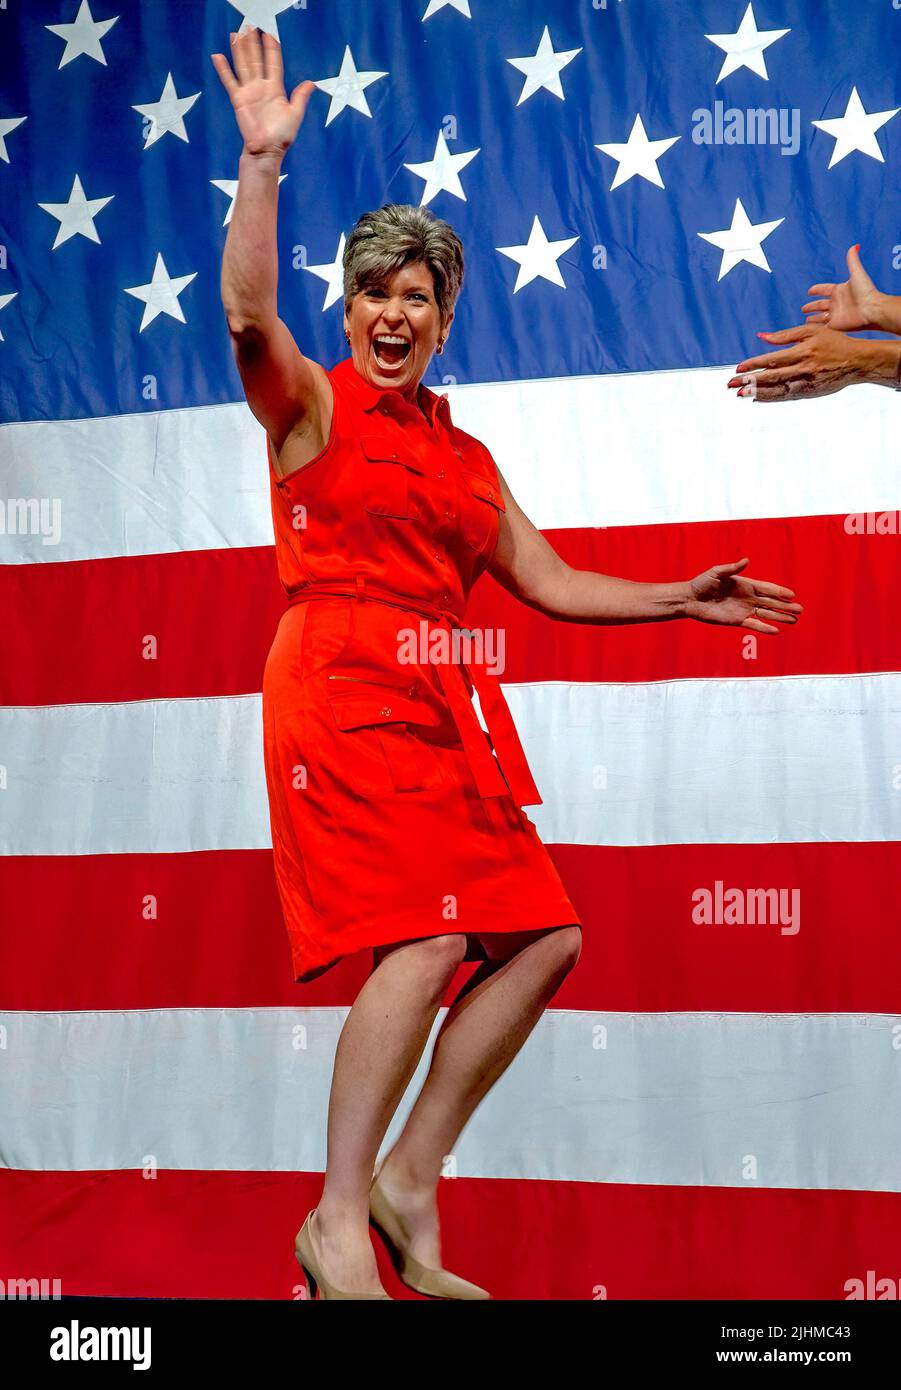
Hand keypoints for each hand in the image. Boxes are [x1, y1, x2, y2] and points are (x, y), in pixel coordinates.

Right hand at [211, 26, 314, 157]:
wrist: (267, 150)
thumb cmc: (281, 135)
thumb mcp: (295, 114)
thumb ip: (300, 97)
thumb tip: (311, 83)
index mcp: (276, 89)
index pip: (273, 63)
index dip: (271, 49)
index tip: (269, 34)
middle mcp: (261, 87)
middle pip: (256, 60)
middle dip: (253, 44)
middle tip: (249, 27)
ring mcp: (249, 92)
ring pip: (243, 65)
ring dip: (239, 50)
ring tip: (236, 34)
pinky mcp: (238, 99)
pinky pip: (229, 81)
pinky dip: (223, 70)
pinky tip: (218, 56)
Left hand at [684, 558, 801, 634]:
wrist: (690, 600)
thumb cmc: (702, 583)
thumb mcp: (716, 573)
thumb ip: (732, 568)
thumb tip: (746, 560)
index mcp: (746, 585)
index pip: (767, 589)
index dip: (780, 592)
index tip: (792, 595)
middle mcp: (748, 598)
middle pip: (771, 602)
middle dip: (786, 606)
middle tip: (800, 610)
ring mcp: (744, 610)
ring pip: (767, 614)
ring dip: (780, 617)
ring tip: (795, 620)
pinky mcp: (737, 620)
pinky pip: (754, 624)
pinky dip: (764, 628)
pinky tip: (776, 631)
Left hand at [728, 323, 868, 401]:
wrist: (857, 362)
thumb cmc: (834, 342)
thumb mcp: (812, 331)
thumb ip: (785, 335)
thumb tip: (760, 336)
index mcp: (803, 351)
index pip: (773, 359)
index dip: (754, 364)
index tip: (738, 368)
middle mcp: (804, 368)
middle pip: (772, 376)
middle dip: (750, 381)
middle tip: (731, 385)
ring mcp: (807, 383)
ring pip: (777, 389)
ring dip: (757, 392)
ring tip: (740, 394)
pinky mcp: (810, 392)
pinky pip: (787, 396)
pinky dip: (771, 398)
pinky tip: (758, 398)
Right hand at [801, 244, 885, 331]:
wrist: (871, 309)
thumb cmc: (866, 291)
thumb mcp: (857, 273)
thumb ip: (852, 260)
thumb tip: (855, 246)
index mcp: (839, 290)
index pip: (824, 290)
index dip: (817, 290)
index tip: (809, 291)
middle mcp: (836, 303)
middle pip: (820, 305)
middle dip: (812, 307)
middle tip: (804, 309)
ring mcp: (835, 315)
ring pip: (820, 318)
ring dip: (813, 319)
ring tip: (806, 321)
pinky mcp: (835, 326)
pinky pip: (822, 328)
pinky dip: (815, 328)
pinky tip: (808, 329)